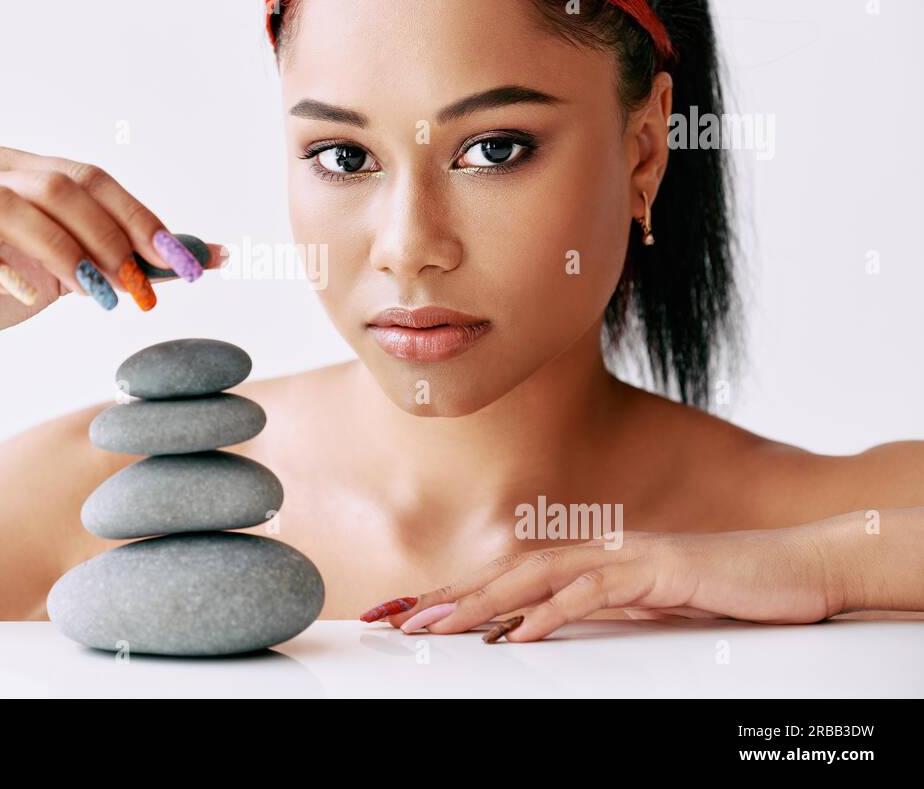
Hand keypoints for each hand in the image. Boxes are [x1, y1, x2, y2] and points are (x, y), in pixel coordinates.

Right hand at [0, 145, 224, 383]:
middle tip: (137, 287)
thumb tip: (205, 257)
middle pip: (59, 185)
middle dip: (108, 236)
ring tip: (92, 295)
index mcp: (24, 168)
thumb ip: (126, 259)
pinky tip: (26, 297)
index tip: (179, 260)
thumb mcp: (74, 275)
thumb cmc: (2, 292)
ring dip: (63, 251)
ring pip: (13, 206)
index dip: (139, 216)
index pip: (93, 178)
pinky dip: (1, 268)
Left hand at [373, 518, 855, 641]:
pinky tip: (518, 633)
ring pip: (533, 577)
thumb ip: (594, 611)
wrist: (791, 568)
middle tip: (395, 621)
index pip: (507, 577)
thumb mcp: (644, 608)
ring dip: (480, 603)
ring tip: (436, 626)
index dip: (454, 594)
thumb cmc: (719, 590)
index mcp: (588, 561)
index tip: (407, 614)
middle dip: (446, 597)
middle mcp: (596, 551)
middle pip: (504, 572)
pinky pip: (592, 594)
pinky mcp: (655, 570)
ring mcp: (623, 556)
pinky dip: (551, 613)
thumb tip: (540, 627)